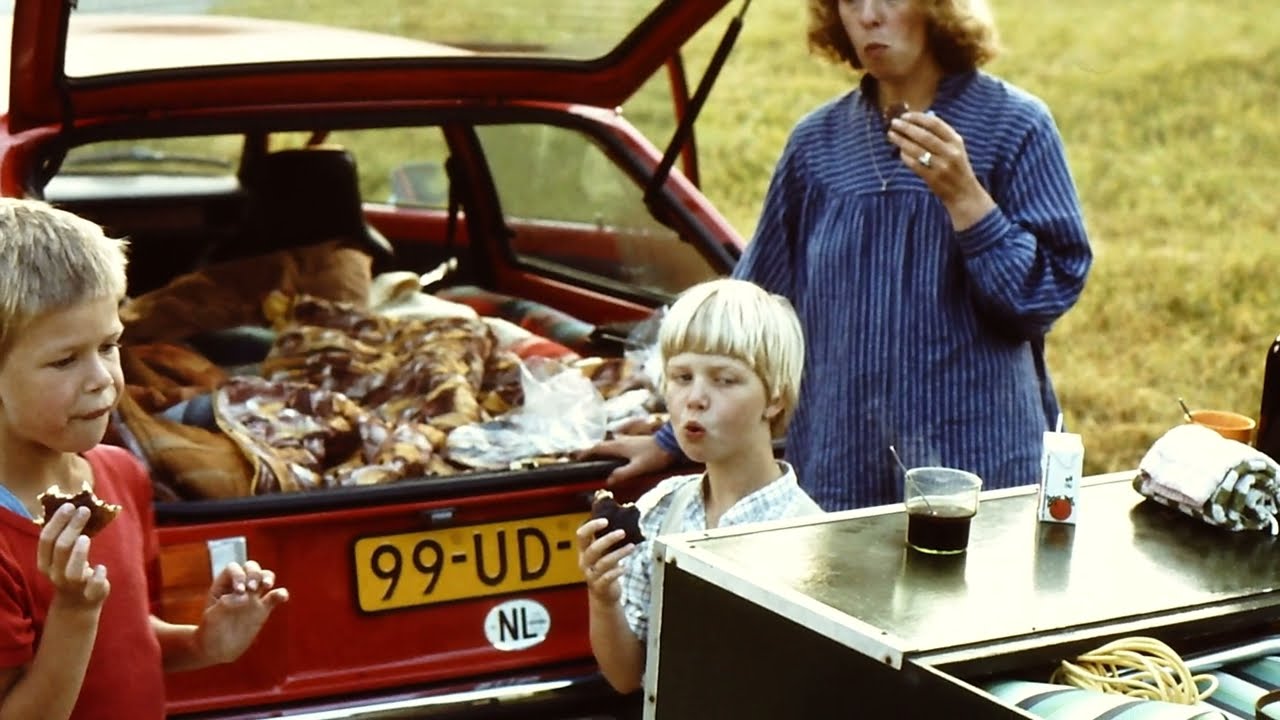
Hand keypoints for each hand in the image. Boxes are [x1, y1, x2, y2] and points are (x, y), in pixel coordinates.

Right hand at [37, 504, 109, 609]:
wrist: (77, 603)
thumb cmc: (70, 569)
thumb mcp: (63, 555)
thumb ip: (65, 535)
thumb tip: (75, 505)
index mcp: (45, 562)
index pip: (46, 540)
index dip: (57, 521)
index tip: (70, 505)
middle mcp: (56, 574)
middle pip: (60, 549)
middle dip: (71, 527)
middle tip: (84, 510)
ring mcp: (73, 585)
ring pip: (71, 570)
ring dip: (78, 553)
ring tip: (86, 537)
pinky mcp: (90, 594)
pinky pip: (93, 586)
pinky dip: (98, 576)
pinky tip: (101, 567)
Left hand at [196, 560, 288, 663]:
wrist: (217, 650)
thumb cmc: (209, 633)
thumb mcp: (211, 618)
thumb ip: (225, 605)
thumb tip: (244, 596)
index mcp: (223, 586)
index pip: (234, 569)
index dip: (238, 575)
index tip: (239, 591)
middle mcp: (239, 587)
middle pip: (251, 567)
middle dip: (253, 573)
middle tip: (252, 588)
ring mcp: (252, 597)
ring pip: (264, 576)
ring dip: (267, 577)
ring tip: (267, 586)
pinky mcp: (263, 609)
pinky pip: (275, 596)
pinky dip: (281, 593)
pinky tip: (282, 596)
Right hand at [575, 518, 632, 604]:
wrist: (603, 595)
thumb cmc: (604, 569)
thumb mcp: (603, 553)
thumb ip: (607, 539)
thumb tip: (623, 516)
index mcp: (584, 551)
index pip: (581, 535)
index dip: (591, 526)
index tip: (606, 520)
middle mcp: (585, 563)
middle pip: (593, 549)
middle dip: (608, 539)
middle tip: (622, 532)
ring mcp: (591, 575)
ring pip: (603, 563)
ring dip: (619, 553)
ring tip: (632, 547)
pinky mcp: (599, 587)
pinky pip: (607, 578)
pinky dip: (617, 572)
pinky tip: (626, 567)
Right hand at [579, 434, 675, 486]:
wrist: (671, 444)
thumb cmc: (655, 456)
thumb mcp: (638, 468)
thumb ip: (623, 474)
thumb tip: (608, 481)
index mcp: (619, 446)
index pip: (597, 448)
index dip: (586, 453)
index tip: (576, 458)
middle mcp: (621, 441)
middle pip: (601, 446)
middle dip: (591, 452)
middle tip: (582, 459)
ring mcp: (628, 441)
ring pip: (610, 446)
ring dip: (601, 452)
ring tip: (596, 460)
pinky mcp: (635, 443)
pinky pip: (617, 447)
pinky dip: (611, 452)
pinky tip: (615, 459)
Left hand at [888, 112, 994, 229]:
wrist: (964, 194)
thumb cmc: (956, 168)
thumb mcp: (955, 149)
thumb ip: (941, 135)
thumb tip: (917, 121)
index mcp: (956, 141)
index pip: (935, 124)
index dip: (918, 118)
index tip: (905, 115)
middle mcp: (950, 152)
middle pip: (924, 135)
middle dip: (906, 127)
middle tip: (894, 123)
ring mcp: (942, 166)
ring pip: (917, 149)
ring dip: (901, 140)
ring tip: (891, 135)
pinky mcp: (933, 178)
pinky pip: (915, 164)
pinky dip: (905, 156)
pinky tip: (900, 151)